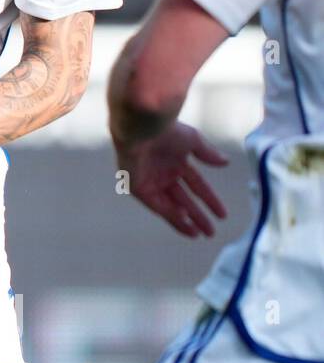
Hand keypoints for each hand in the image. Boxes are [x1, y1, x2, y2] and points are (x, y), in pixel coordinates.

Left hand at [116, 121, 228, 237]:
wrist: (142, 128)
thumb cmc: (166, 130)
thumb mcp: (193, 141)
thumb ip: (207, 154)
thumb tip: (225, 162)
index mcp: (176, 162)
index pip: (197, 186)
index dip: (210, 201)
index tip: (223, 215)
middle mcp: (163, 173)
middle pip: (184, 200)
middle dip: (197, 216)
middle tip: (211, 233)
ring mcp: (150, 181)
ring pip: (170, 205)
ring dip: (183, 220)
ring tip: (198, 234)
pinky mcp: (137, 186)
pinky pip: (156, 204)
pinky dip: (170, 213)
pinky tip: (184, 222)